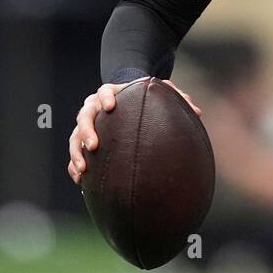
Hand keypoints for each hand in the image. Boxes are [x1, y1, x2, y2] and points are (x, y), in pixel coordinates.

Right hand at [67, 78, 201, 185]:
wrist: (127, 100)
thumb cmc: (145, 98)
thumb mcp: (160, 92)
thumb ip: (177, 96)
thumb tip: (197, 112)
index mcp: (111, 93)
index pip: (105, 91)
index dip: (106, 97)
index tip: (110, 106)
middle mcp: (94, 107)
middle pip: (84, 116)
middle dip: (86, 131)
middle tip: (93, 144)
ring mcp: (87, 125)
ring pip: (75, 138)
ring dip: (77, 153)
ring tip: (83, 170)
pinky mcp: (84, 141)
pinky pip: (76, 154)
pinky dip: (75, 166)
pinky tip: (81, 181)